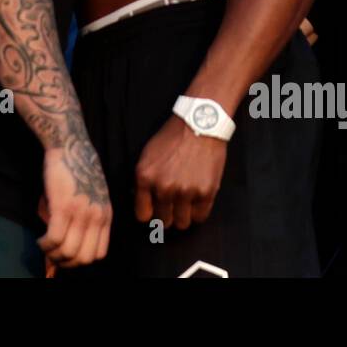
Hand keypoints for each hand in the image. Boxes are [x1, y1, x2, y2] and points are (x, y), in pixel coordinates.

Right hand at [36, 142, 110, 267]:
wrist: (70, 145)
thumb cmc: (77, 168)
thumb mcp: (92, 196)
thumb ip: (83, 219)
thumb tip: (64, 242)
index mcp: (106, 215)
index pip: (99, 254)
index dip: (80, 260)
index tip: (66, 255)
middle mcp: (97, 217)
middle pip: (84, 258)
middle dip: (66, 262)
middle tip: (53, 255)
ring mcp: (81, 213)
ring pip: (68, 252)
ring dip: (53, 255)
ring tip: (44, 246)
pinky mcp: (63, 206)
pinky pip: (54, 239)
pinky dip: (45, 244)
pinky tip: (40, 239)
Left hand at [134, 115, 227, 229]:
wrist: (199, 124)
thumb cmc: (173, 137)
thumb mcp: (147, 155)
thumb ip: (143, 180)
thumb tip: (140, 200)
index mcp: (145, 178)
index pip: (142, 215)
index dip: (150, 213)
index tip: (155, 210)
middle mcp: (163, 188)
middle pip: (163, 221)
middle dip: (167, 215)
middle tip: (173, 205)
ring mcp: (185, 192)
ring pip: (182, 223)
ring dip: (183, 215)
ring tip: (186, 202)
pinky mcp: (205, 193)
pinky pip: (200, 217)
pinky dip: (199, 211)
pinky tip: (197, 199)